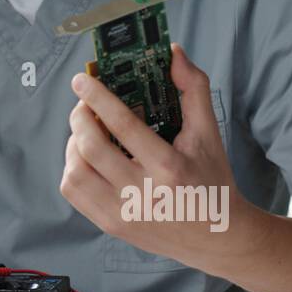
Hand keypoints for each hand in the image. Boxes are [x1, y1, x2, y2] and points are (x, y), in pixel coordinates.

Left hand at [61, 43, 254, 264]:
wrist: (218, 237)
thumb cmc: (213, 180)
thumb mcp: (209, 133)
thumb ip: (192, 88)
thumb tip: (173, 53)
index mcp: (169, 167)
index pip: (123, 125)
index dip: (97, 97)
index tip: (81, 80)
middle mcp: (143, 194)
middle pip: (90, 147)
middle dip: (80, 117)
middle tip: (84, 104)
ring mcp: (123, 214)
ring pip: (75, 172)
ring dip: (72, 144)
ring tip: (86, 131)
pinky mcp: (111, 226)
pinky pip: (74, 193)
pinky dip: (72, 168)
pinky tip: (86, 157)